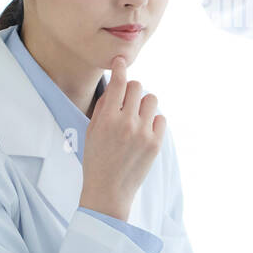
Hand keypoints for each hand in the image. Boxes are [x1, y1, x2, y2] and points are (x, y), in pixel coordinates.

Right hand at [78, 55, 165, 222]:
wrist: (108, 191)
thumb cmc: (96, 159)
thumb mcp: (92, 130)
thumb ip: (104, 106)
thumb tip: (116, 82)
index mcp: (107, 119)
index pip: (119, 83)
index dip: (121, 68)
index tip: (121, 61)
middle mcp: (127, 123)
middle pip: (138, 87)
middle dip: (132, 91)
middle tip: (127, 102)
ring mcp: (144, 133)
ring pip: (152, 99)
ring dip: (144, 104)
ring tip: (136, 117)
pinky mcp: (156, 143)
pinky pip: (161, 118)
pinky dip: (153, 121)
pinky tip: (144, 131)